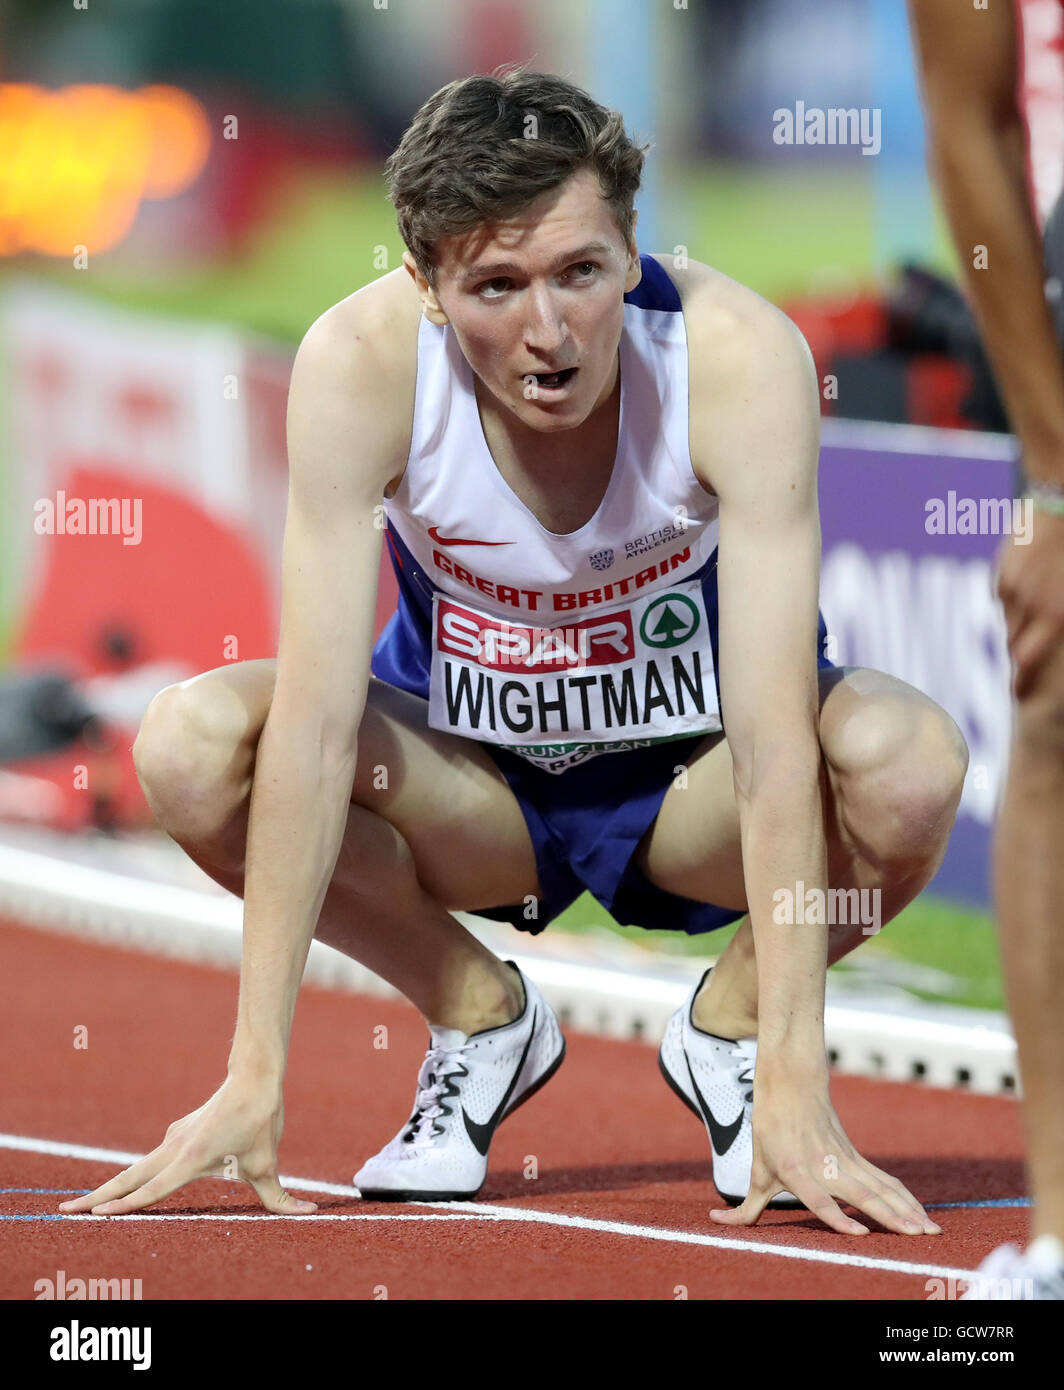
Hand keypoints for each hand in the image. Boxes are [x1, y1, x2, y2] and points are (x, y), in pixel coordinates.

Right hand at [57, 1078, 317, 1216]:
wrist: (255, 1076)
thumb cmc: (260, 1119)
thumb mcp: (269, 1164)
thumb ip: (281, 1197)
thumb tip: (308, 1213)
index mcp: (191, 1158)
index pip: (152, 1189)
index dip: (127, 1205)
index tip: (98, 1216)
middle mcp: (175, 1148)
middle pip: (129, 1178)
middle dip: (98, 1198)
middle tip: (66, 1213)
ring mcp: (174, 1139)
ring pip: (135, 1168)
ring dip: (111, 1187)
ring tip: (84, 1205)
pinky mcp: (180, 1134)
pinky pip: (151, 1160)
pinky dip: (132, 1176)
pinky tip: (124, 1187)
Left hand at [709, 1083, 940, 1235]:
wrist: (791, 1081)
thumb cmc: (770, 1128)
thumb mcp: (756, 1168)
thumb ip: (745, 1207)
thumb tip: (714, 1223)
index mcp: (796, 1170)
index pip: (819, 1200)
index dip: (837, 1218)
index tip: (858, 1235)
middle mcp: (824, 1166)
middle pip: (862, 1195)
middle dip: (890, 1217)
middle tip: (914, 1236)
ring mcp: (844, 1160)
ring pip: (880, 1188)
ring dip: (906, 1210)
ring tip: (929, 1231)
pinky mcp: (855, 1157)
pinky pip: (884, 1180)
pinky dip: (904, 1197)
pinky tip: (922, 1214)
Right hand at [995, 505, 1063, 698]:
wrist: (1060, 503)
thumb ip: (1060, 618)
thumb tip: (1048, 635)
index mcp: (1058, 614)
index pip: (1026, 661)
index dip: (1021, 681)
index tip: (1017, 695)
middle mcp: (1031, 606)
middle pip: (1014, 646)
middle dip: (1018, 658)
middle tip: (1020, 676)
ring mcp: (1013, 590)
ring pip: (1010, 622)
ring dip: (1020, 626)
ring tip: (1035, 615)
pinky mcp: (1002, 575)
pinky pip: (1004, 599)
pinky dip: (1014, 600)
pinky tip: (1029, 586)